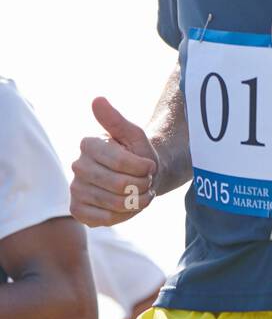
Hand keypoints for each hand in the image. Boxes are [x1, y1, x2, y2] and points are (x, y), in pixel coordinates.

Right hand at [70, 98, 157, 226]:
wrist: (138, 176)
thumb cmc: (137, 153)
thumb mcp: (134, 134)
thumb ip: (116, 119)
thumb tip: (97, 100)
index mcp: (88, 144)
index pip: (120, 162)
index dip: (142, 168)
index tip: (148, 165)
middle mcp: (77, 165)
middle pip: (119, 185)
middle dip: (141, 185)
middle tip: (146, 181)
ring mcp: (75, 188)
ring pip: (114, 203)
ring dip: (137, 201)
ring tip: (140, 193)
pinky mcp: (77, 210)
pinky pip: (104, 219)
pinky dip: (123, 215)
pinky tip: (127, 206)